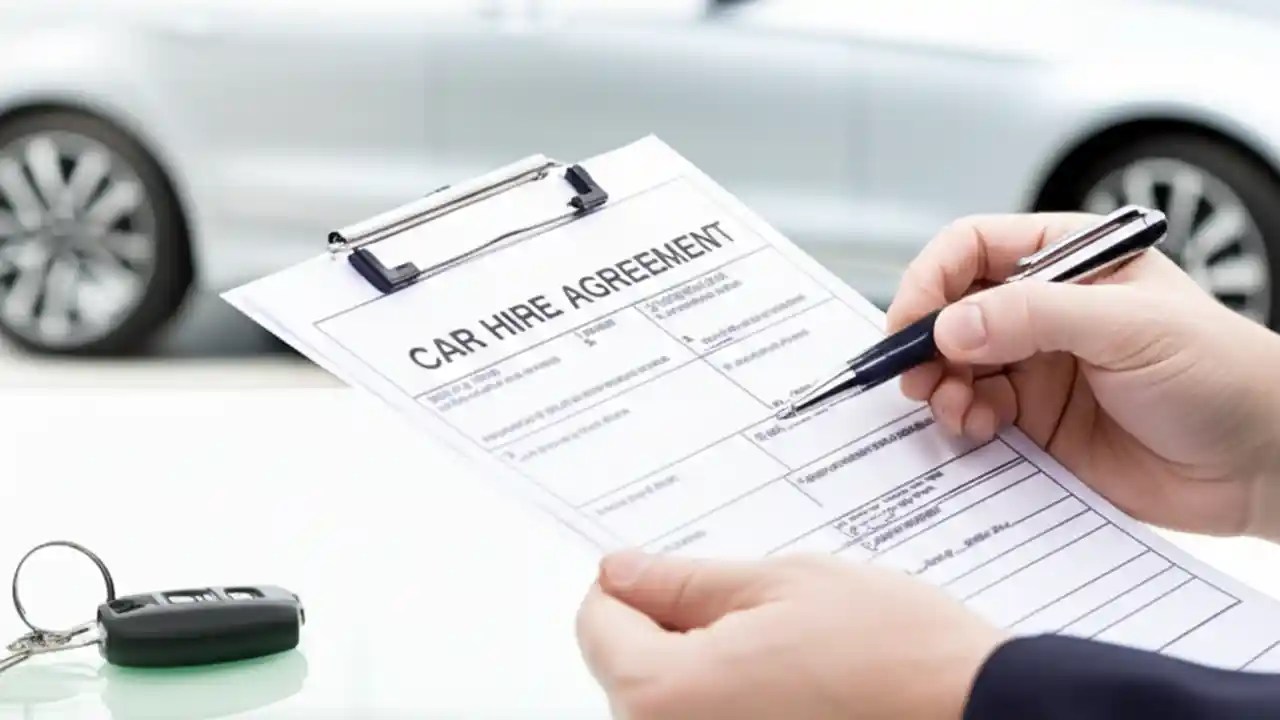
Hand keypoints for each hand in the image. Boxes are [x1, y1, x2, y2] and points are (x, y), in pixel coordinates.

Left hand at [576, 551, 1005, 719]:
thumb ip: (682, 583)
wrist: (982, 716)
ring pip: (670, 703)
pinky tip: (796, 693)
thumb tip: (619, 573)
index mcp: (664, 694)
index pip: (596, 622)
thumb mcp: (779, 584)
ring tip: (788, 657)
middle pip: (628, 670)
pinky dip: (736, 705)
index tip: (677, 577)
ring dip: (707, 672)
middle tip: (757, 616)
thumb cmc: (894, 652)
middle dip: (674, 631)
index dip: (633, 586)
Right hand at [886, 213, 1279, 539]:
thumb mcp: (1128, 326)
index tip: (911, 323)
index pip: (971, 249)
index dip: (930, 280)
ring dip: (942, 388)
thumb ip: (1034, 317)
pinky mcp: (1036, 424)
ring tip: (956, 410)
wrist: (1262, 462)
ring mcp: (1036, 368)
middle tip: (916, 377)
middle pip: (950, 311)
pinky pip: (975, 416)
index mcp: (1066, 260)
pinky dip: (963, 422)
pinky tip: (981, 430)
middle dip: (925, 343)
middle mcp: (1042, 310)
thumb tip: (949, 325)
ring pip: (954, 367)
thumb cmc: (1221, 372)